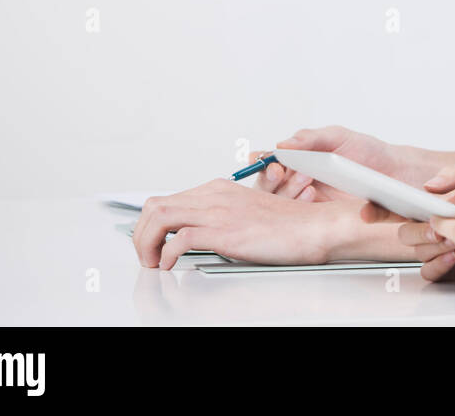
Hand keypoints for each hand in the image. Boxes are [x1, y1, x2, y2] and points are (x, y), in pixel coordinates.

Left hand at [133, 179, 348, 269]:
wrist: (313, 228)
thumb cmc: (287, 226)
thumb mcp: (246, 213)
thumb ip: (221, 217)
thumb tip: (195, 236)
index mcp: (218, 188)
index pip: (166, 200)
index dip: (150, 225)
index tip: (152, 244)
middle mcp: (214, 194)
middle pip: (155, 206)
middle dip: (141, 234)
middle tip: (148, 256)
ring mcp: (219, 211)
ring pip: (159, 217)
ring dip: (147, 243)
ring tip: (154, 262)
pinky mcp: (225, 231)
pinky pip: (180, 240)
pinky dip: (168, 256)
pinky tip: (173, 266)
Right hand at [252, 126, 435, 199]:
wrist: (394, 173)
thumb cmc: (367, 151)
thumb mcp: (338, 136)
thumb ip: (310, 138)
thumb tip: (283, 144)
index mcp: (300, 157)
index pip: (270, 160)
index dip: (261, 162)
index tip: (266, 161)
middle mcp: (300, 179)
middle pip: (268, 184)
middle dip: (269, 179)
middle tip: (279, 172)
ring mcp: (309, 199)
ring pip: (281, 202)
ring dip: (286, 190)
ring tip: (306, 179)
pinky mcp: (321, 216)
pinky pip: (300, 217)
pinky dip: (300, 207)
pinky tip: (313, 194)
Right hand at [366, 163, 454, 282]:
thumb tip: (430, 184)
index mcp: (428, 203)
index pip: (394, 205)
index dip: (376, 208)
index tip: (368, 210)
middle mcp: (428, 225)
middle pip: (403, 232)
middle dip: (417, 231)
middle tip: (437, 228)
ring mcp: (435, 246)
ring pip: (416, 252)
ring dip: (432, 247)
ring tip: (454, 240)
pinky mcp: (445, 266)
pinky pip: (429, 271)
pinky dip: (438, 264)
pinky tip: (454, 254)